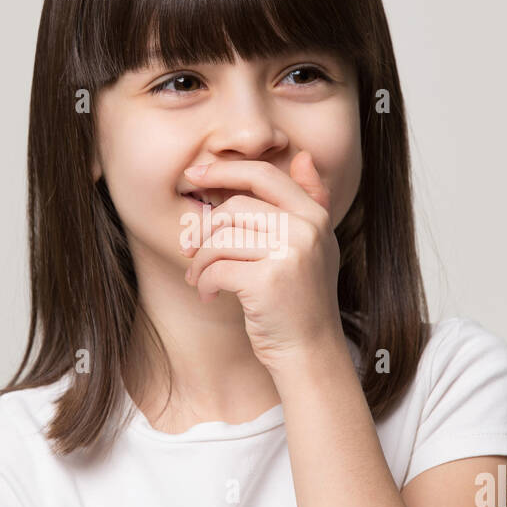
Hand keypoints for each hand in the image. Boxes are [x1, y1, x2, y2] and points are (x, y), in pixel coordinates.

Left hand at [179, 152, 345, 373]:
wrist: (310, 352)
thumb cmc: (302, 299)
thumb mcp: (316, 245)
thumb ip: (310, 199)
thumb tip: (300, 155)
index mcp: (314, 215)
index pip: (263, 176)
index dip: (225, 171)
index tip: (196, 175)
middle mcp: (306, 229)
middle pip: (234, 208)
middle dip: (204, 230)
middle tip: (191, 251)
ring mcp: (289, 254)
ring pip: (221, 239)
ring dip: (200, 261)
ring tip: (199, 278)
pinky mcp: (268, 281)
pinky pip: (217, 268)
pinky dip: (205, 283)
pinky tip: (209, 295)